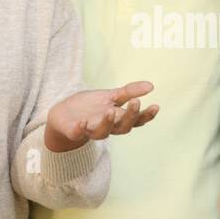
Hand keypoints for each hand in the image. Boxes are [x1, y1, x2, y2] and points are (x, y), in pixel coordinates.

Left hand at [44, 81, 158, 151]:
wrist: (63, 114)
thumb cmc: (90, 106)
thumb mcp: (111, 96)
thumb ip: (129, 92)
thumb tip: (151, 85)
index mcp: (117, 118)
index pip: (136, 120)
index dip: (146, 116)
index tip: (156, 106)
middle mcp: (107, 127)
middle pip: (123, 127)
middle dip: (130, 116)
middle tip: (136, 102)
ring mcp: (90, 130)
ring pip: (102, 133)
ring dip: (107, 123)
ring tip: (110, 111)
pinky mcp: (74, 131)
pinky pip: (78, 133)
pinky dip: (80, 129)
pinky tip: (82, 122)